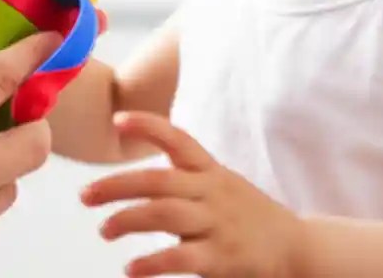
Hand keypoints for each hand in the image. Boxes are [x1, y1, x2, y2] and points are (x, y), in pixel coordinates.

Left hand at [81, 112, 303, 277]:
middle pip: (158, 181)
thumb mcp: (220, 184)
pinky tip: (130, 269)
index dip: (148, 126)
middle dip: (116, 185)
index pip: (178, 139)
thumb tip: (131, 180)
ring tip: (103, 229)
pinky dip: (152, 263)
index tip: (117, 120)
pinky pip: (181, 258)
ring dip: (127, 220)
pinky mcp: (222, 258)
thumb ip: (184, 178)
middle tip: (84, 195)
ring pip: (165, 215)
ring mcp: (218, 224)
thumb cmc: (247, 215)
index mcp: (210, 171)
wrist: (298, 249)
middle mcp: (212, 192)